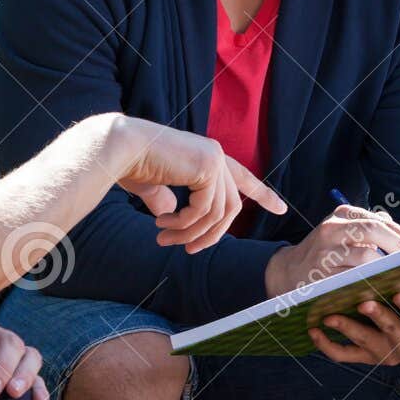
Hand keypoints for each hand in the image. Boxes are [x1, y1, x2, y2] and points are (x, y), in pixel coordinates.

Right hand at [109, 118, 287, 253]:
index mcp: (207, 156)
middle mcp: (216, 154)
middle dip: (210, 235)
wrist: (118, 148)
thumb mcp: (152, 186)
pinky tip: (161, 223)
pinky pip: (204, 211)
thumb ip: (165, 199)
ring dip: (189, 234)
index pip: (242, 178)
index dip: (263, 194)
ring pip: (217, 214)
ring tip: (163, 239)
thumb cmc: (129, 164)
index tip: (282, 209)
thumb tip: (170, 213)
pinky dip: (183, 225)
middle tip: (186, 251)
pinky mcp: (208, 167)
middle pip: (230, 208)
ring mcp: (214, 158)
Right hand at [265, 203, 399, 296]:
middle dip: (399, 246)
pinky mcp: (322, 271)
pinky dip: (371, 281)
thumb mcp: (345, 234)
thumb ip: (372, 231)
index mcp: (343, 213)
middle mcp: (333, 226)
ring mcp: (326, 248)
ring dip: (388, 266)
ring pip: (365, 254)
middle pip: (374, 229)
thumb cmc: (327, 253)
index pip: (380, 220)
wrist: (289, 272)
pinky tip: (384, 287)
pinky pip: (353, 276)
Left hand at [310, 282, 399, 365]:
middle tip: (363, 300)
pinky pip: (344, 354)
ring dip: (347, 329)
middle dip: (377, 318)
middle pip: (392, 335)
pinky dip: (327, 345)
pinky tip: (314, 328)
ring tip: (330, 313)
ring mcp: (385, 353)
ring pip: (365, 344)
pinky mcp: (365, 356)